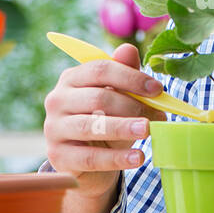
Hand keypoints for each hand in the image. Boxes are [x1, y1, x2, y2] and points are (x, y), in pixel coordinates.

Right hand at [43, 42, 166, 205]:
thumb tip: (128, 50)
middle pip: (98, 98)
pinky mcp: (57, 156)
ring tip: (148, 131)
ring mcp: (54, 128)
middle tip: (159, 116)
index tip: (158, 90)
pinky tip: (138, 158)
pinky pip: (91, 157)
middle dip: (132, 106)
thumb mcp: (117, 97)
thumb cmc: (105, 122)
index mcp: (71, 78)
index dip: (131, 78)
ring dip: (124, 128)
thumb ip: (124, 74)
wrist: (87, 163)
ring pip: (92, 126)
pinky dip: (117, 158)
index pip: (101, 70)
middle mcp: (57, 99)